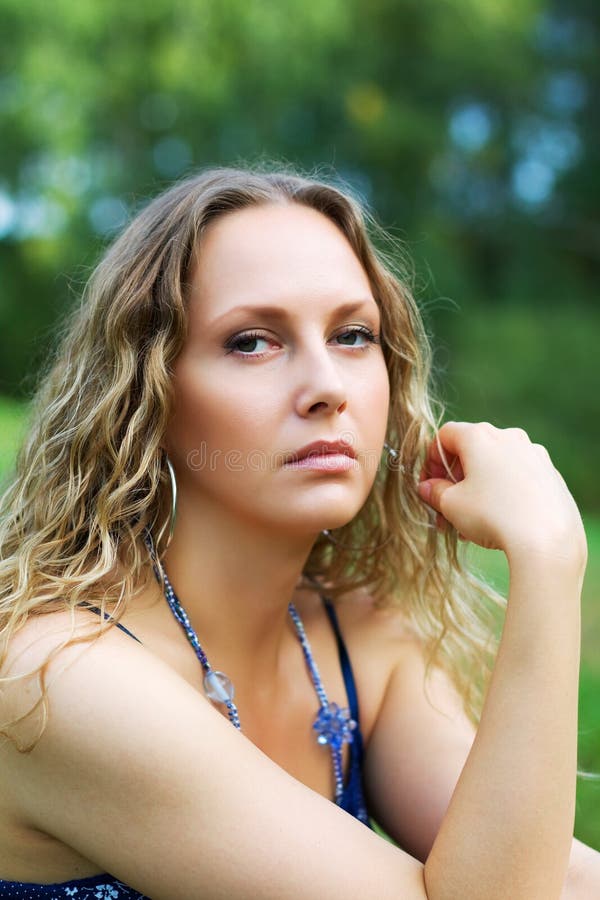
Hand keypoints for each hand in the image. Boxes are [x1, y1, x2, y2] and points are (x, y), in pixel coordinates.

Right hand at [417, 421, 586, 564]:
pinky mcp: (551, 474)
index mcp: (479, 436)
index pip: (444, 436)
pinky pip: (518, 478)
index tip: (429, 486)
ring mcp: (534, 454)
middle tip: (445, 509)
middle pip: (471, 451)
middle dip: (454, 480)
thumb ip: (434, 491)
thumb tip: (428, 487)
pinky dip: (503, 493)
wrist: (547, 539)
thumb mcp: (451, 505)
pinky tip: (498, 522)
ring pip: (495, 467)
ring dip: (477, 489)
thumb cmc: (492, 515)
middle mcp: (509, 436)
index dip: (430, 460)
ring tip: (469, 524)